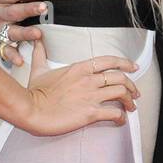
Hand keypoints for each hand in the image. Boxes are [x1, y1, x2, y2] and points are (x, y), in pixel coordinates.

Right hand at [0, 0, 43, 66]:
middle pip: (13, 13)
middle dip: (28, 11)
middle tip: (44, 7)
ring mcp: (1, 26)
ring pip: (12, 31)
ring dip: (25, 34)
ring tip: (38, 34)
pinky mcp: (3, 37)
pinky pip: (5, 48)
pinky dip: (11, 55)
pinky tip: (20, 61)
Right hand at [20, 40, 140, 136]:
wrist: (28, 110)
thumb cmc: (33, 93)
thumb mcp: (38, 69)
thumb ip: (40, 54)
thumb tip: (37, 42)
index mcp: (79, 68)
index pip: (109, 61)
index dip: (125, 63)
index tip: (133, 67)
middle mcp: (89, 80)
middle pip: (120, 77)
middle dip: (131, 85)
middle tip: (134, 92)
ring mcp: (91, 96)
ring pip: (121, 93)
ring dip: (129, 101)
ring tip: (130, 107)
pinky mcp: (90, 112)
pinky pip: (114, 113)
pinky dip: (121, 117)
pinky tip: (120, 120)